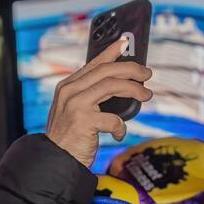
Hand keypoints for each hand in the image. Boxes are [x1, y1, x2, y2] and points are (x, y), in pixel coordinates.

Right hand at [44, 39, 152, 167]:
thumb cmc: (69, 139)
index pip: (94, 64)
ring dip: (133, 89)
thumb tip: (117, 89)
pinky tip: (119, 133)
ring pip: (111, 86)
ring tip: (146, 95)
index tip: (125, 43)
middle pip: (106, 71)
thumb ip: (89, 98)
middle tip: (147, 75)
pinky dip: (121, 126)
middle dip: (130, 69)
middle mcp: (70, 91)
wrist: (56, 160)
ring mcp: (76, 104)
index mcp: (68, 86)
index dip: (111, 52)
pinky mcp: (84, 121)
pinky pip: (113, 119)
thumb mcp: (74, 112)